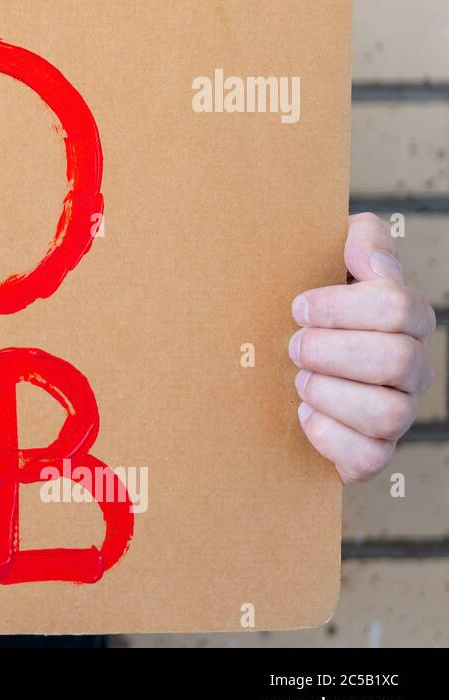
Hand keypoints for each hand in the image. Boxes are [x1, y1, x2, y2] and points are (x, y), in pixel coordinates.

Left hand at [291, 213, 435, 482]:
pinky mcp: (372, 452)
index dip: (340, 306)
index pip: (396, 305)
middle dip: (331, 351)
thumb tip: (372, 260)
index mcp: (407, 318)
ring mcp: (398, 412)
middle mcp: (414, 368)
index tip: (298, 307)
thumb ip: (361, 240)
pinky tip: (304, 415)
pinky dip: (329, 438)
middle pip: (396, 359)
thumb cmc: (312, 303)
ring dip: (329, 393)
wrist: (284, 350)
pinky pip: (368, 459)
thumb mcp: (331, 258)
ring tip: (300, 381)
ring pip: (388, 414)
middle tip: (294, 346)